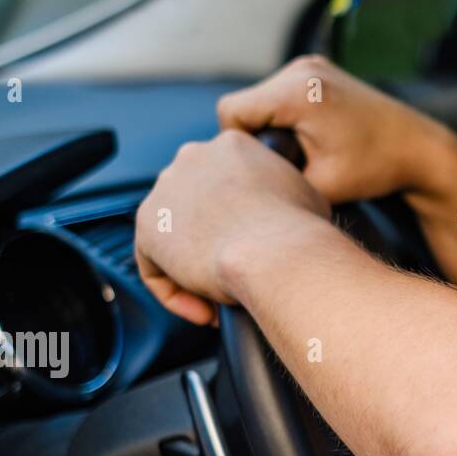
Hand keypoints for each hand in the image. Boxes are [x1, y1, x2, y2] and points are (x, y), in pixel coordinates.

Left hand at [134, 130, 331, 325]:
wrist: (274, 252)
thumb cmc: (298, 228)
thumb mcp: (308, 195)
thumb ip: (287, 192)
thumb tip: (289, 208)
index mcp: (233, 145)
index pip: (225, 179)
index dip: (238, 216)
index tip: (253, 242)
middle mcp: (193, 158)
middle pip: (194, 202)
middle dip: (211, 238)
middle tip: (235, 268)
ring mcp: (166, 189)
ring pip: (173, 234)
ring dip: (193, 268)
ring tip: (221, 297)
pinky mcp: (148, 225)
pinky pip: (156, 265)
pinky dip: (177, 293)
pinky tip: (205, 310)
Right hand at [216, 55, 456, 203]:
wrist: (419, 147)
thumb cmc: (374, 169)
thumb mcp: (318, 187)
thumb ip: (272, 181)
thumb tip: (234, 182)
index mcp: (298, 92)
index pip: (231, 113)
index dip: (238, 146)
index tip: (265, 170)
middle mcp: (302, 69)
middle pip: (244, 104)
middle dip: (255, 138)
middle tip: (288, 166)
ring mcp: (311, 65)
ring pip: (259, 100)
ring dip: (269, 127)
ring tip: (303, 153)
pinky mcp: (318, 70)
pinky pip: (278, 94)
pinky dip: (284, 118)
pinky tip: (311, 139)